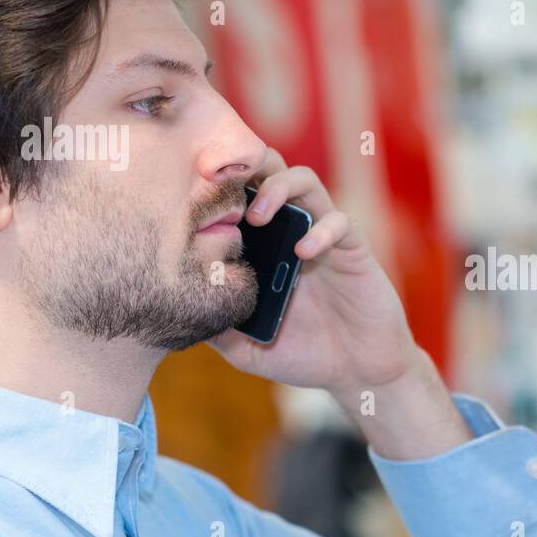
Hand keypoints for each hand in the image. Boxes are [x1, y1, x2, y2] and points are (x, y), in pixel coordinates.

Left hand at [209, 149, 469, 458]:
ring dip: (278, 188)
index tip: (192, 190)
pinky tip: (303, 254)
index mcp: (264, 247)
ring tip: (259, 216)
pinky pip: (339, 221)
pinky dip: (320, 230)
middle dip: (247, 166)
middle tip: (223, 184)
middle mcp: (291, 232)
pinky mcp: (353, 249)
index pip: (240, 196)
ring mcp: (323, 236)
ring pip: (304, 181)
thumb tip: (178, 315)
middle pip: (270, 170)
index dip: (219, 185)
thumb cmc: (306, 356)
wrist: (358, 370)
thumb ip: (218, 330)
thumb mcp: (248, 350)